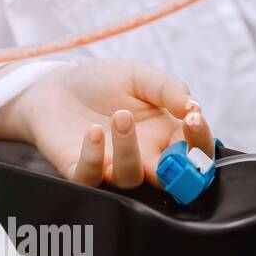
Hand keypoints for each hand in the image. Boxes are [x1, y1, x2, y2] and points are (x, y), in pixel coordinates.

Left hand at [0, 60, 214, 188]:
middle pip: (172, 180)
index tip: (193, 119)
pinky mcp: (79, 169)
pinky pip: (90, 178)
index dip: (200, 142)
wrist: (55, 86)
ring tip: (120, 116)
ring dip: (128, 151)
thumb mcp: (139, 75)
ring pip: (130, 178)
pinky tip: (92, 131)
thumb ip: (168, 88)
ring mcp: (110, 167)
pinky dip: (93, 157)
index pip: (195, 152)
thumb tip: (195, 108)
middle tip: (174, 147)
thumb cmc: (101, 83)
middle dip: (179, 171)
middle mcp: (142, 156)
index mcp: (165, 135)